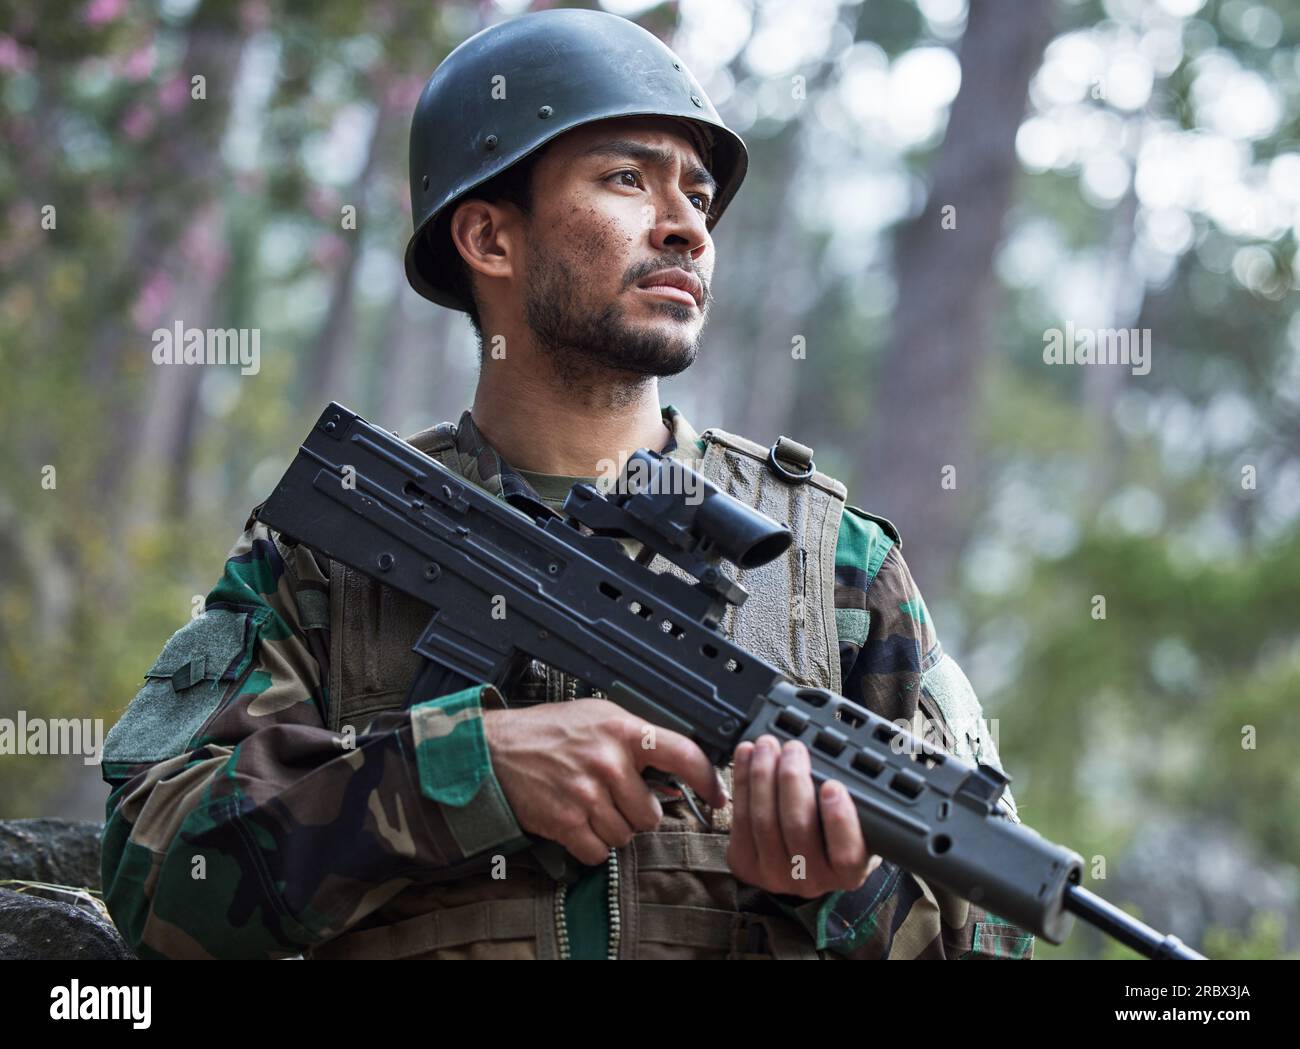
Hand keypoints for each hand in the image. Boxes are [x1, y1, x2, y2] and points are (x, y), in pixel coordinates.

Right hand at [482, 699, 727, 865]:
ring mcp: (586, 794)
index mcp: (623, 731)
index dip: (708, 779)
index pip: (684, 754)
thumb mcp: (599, 717)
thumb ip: (638, 739)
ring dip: (612, 829)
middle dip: (637, 812)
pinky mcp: (565, 821)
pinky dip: (591, 846)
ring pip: (626, 836)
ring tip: (590, 805)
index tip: (717, 796)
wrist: (495, 749)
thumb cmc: (549, 731)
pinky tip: (577, 822)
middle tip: (614, 797)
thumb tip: (676, 768)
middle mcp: (608, 762)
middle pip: (651, 814)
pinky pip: (599, 852)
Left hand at [728, 735, 877, 898]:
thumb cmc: (836, 832)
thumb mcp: (860, 825)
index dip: (839, 819)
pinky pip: (740, 819)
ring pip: (764, 821)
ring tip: (766, 746)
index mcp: (848, 873)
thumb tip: (834, 764)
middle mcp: (812, 881)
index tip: (833, 785)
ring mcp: (774, 876)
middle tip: (793, 749)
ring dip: (762, 775)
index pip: (846, 853)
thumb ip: (854, 806)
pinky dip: (742, 782)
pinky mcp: (745, 864)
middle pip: (797, 828)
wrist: (805, 858)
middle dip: (792, 780)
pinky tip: (746, 757)